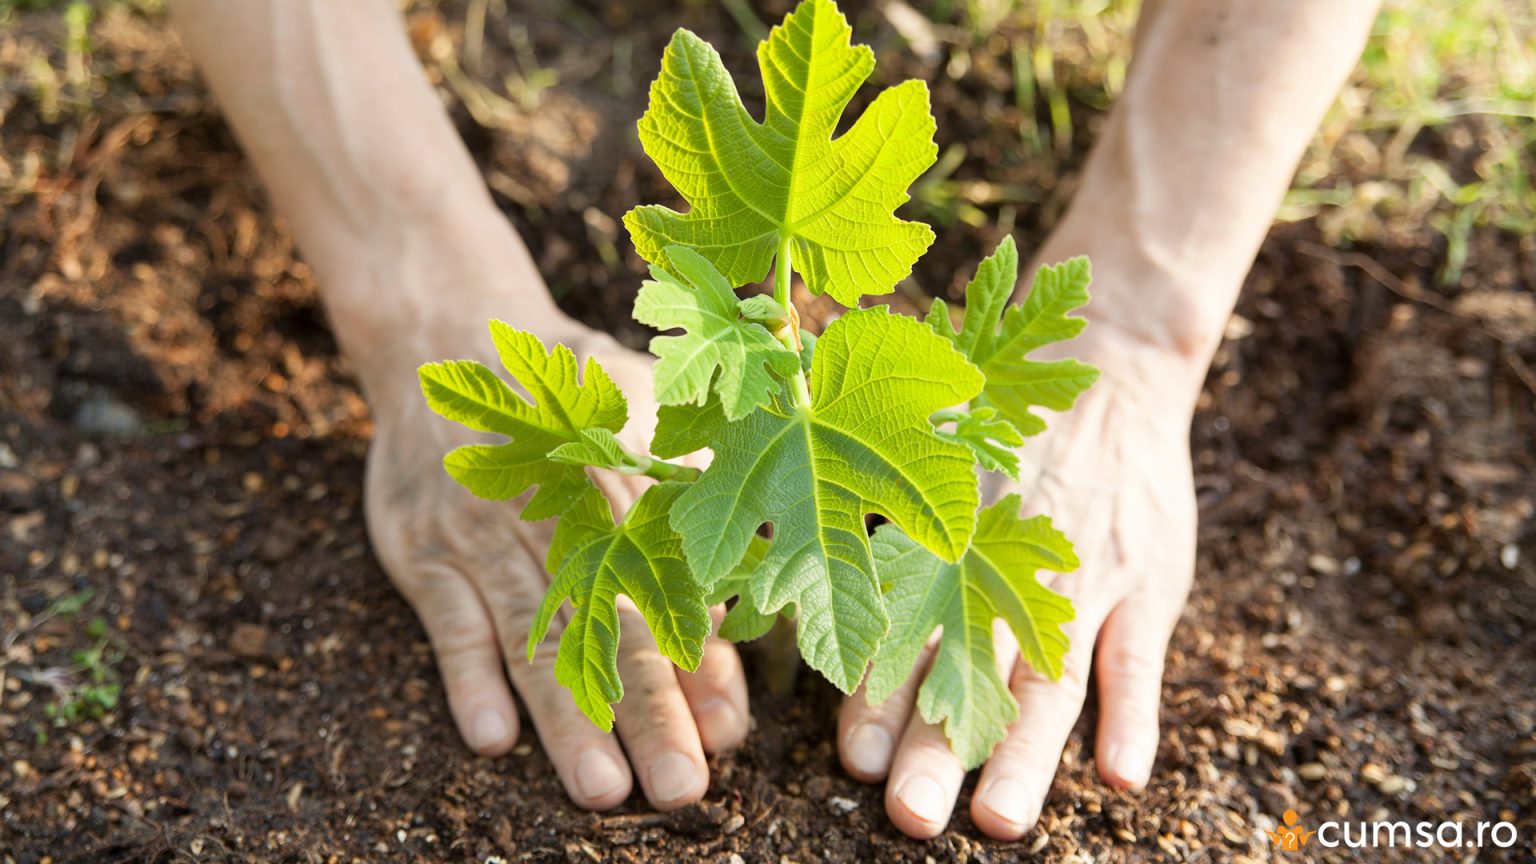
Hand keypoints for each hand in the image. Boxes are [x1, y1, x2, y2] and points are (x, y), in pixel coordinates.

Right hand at [363, 307, 748, 811]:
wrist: (451, 337)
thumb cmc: (571, 396)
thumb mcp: (646, 415)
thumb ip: (698, 489)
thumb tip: (762, 567)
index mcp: (628, 500)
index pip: (673, 598)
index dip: (701, 665)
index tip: (730, 730)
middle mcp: (565, 525)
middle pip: (613, 631)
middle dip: (651, 716)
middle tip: (682, 790)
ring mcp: (490, 540)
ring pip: (537, 640)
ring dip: (568, 719)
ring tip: (601, 790)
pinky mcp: (427, 550)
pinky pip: (450, 620)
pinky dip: (467, 677)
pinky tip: (489, 737)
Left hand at [837, 327, 1200, 838]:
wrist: (1108, 371)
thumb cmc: (999, 436)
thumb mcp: (929, 467)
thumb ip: (875, 531)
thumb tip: (786, 582)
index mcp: (945, 553)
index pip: (903, 637)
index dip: (877, 698)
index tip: (853, 759)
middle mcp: (1004, 576)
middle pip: (968, 673)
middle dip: (937, 747)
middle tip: (908, 817)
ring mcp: (1080, 584)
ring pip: (1051, 681)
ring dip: (1026, 754)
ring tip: (1000, 821)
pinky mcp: (1145, 585)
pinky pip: (1139, 659)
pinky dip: (1134, 716)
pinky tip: (1122, 777)